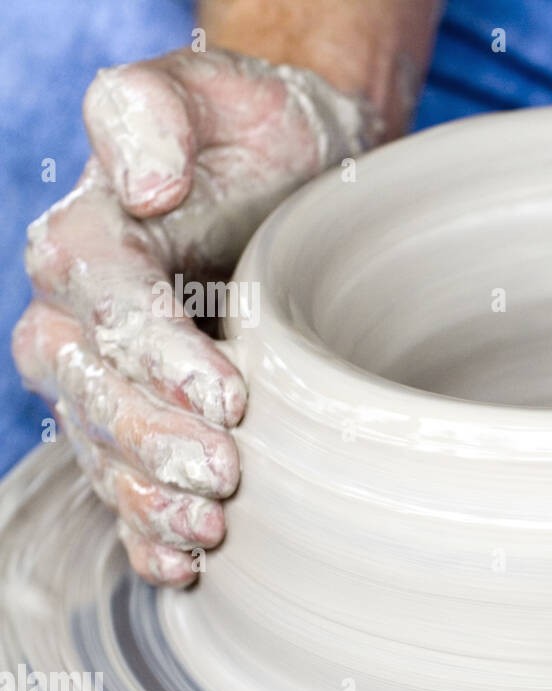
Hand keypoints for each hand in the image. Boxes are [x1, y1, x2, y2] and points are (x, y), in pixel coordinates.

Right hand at [13, 48, 370, 584]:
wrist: (291, 171)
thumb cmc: (254, 131)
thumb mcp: (205, 90)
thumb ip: (150, 110)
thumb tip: (143, 185)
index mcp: (91, 241)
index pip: (106, 305)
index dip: (158, 357)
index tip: (229, 397)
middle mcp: (83, 316)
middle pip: (92, 390)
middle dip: (153, 442)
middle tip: (224, 477)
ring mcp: (110, 375)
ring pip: (102, 448)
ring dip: (149, 498)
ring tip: (209, 532)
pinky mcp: (145, 415)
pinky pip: (122, 480)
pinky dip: (145, 529)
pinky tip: (181, 564)